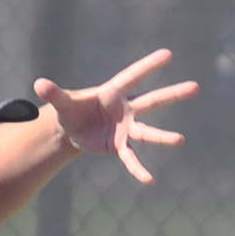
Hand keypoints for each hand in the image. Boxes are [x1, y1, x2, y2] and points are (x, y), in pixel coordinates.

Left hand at [34, 48, 199, 184]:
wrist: (72, 130)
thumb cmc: (72, 109)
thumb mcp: (62, 103)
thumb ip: (54, 93)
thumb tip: (39, 84)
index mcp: (113, 92)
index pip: (133, 76)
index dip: (149, 66)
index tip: (168, 54)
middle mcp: (126, 109)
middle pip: (152, 101)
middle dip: (172, 94)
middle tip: (195, 87)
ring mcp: (126, 128)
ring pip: (147, 131)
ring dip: (163, 136)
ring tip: (180, 140)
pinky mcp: (120, 145)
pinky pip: (131, 158)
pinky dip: (138, 169)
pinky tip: (149, 180)